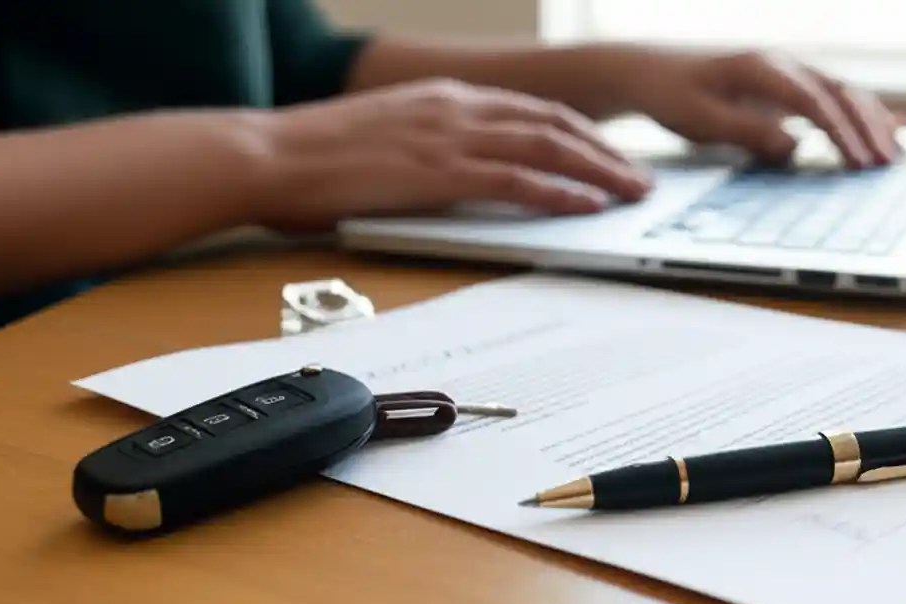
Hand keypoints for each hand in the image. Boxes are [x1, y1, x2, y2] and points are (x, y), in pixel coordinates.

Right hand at [259, 78, 652, 225]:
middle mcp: (456, 107)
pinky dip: (558, 190)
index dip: (577, 131)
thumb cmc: (314, 156)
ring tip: (630, 194)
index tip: (607, 152)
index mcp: (444, 96)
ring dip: (597, 170)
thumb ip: (430, 145)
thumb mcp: (385, 136)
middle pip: (552, 122)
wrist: (268, 155)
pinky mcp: (439, 171)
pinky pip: (516, 179)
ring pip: (546, 145)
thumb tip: (458, 173)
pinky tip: (586, 205)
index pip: (530, 109)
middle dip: (603, 150)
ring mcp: (450, 136)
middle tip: (637, 178)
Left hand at [608, 48, 901, 167]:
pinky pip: (832, 97)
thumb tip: (793, 148)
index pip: (813, 100)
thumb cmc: (673, 96)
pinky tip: (892, 126)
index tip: (858, 162)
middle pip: (839, 92)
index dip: (840, 132)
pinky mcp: (786, 87)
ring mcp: (787, 72)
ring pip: (843, 92)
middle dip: (868, 128)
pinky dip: (861, 114)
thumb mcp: (703, 121)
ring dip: (872, 121)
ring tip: (895, 154)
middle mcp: (781, 64)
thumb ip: (748, 132)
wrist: (650, 73)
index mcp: (761, 68)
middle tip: (887, 163)